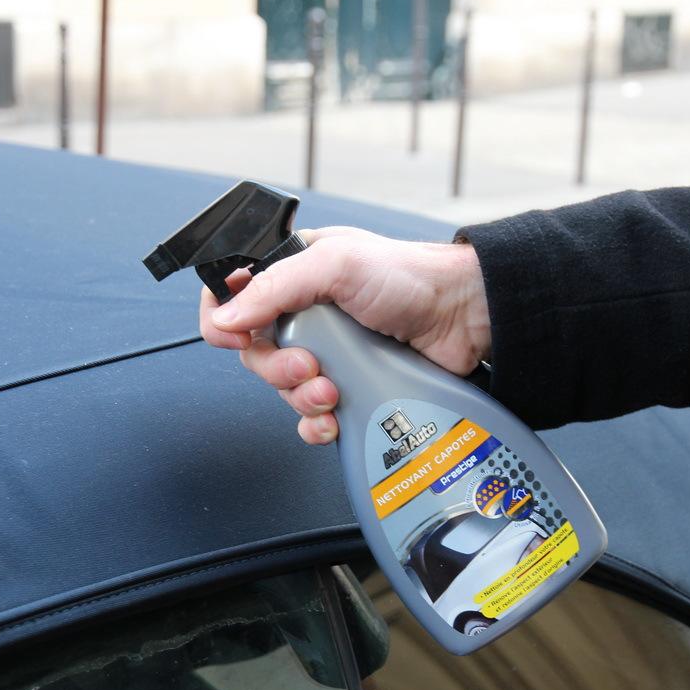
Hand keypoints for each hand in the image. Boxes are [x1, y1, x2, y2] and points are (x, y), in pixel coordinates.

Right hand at [199, 226, 489, 444]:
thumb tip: (227, 315)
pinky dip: (315, 424)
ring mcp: (328, 353)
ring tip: (332, 390)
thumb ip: (275, 287)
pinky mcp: (349, 387)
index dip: (225, 322)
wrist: (464, 317)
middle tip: (308, 365)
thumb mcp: (336, 264)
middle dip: (276, 368)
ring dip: (301, 398)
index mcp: (295, 274)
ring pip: (284, 390)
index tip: (237, 339)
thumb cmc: (412, 277)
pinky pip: (311, 418)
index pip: (234, 298)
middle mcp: (307, 314)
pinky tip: (332, 419)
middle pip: (256, 353)